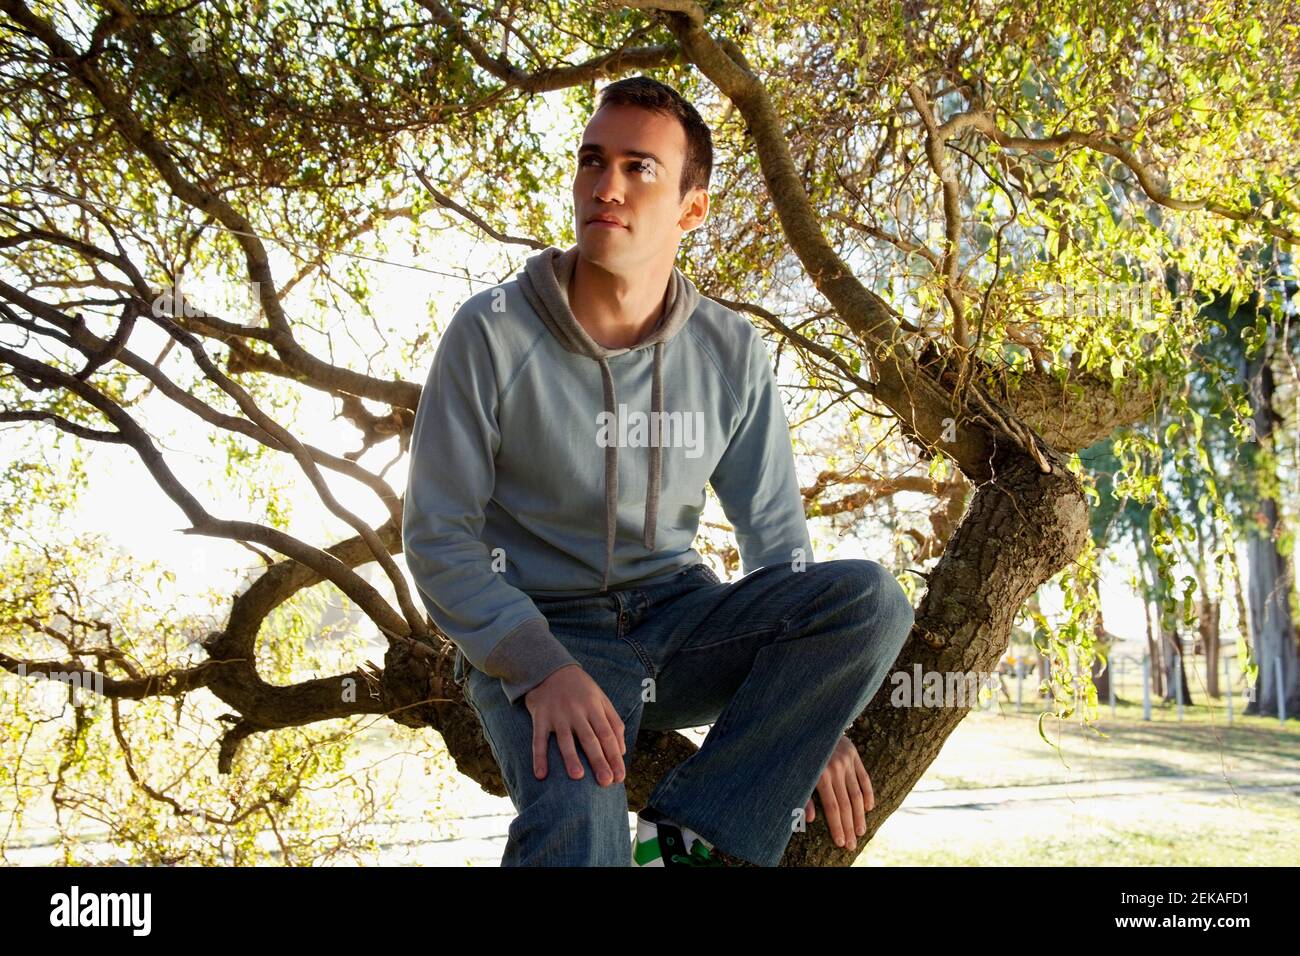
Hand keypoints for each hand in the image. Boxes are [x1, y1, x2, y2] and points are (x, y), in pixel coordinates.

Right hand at [523, 664, 625, 786]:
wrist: (550, 668)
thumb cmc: (580, 688)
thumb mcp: (601, 699)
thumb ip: (613, 722)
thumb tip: (622, 751)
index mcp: (594, 707)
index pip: (608, 735)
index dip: (615, 756)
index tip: (620, 776)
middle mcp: (577, 711)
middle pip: (590, 739)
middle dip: (599, 761)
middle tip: (606, 782)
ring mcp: (558, 715)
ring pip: (566, 740)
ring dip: (571, 758)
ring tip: (578, 776)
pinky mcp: (540, 717)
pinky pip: (539, 739)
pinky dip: (539, 757)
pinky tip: (541, 774)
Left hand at [805, 734, 873, 847]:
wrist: (811, 724)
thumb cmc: (799, 753)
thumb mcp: (796, 773)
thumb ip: (803, 796)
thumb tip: (810, 820)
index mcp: (820, 774)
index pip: (832, 806)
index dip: (837, 826)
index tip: (840, 842)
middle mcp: (836, 768)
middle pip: (846, 804)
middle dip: (850, 827)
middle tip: (852, 845)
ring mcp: (847, 761)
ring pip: (857, 794)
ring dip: (860, 816)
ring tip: (861, 832)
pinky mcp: (854, 754)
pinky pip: (864, 778)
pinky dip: (868, 794)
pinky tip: (868, 809)